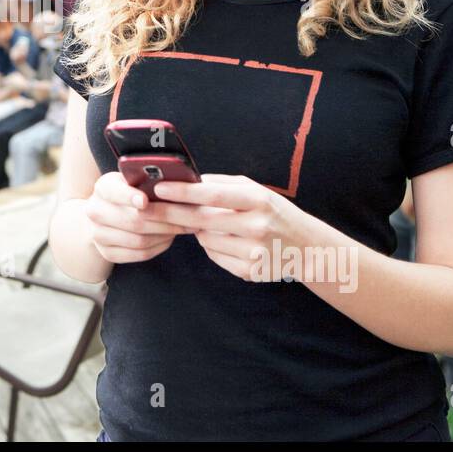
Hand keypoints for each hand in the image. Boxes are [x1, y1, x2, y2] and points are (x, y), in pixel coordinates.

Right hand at [82, 172, 192, 264]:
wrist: (104, 214)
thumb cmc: (128, 192)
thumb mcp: (131, 180)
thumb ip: (146, 180)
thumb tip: (176, 182)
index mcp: (102, 188)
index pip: (114, 192)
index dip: (130, 197)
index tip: (145, 201)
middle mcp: (95, 211)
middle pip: (133, 221)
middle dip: (165, 220)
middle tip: (188, 217)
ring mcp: (98, 235)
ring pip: (139, 240)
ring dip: (165, 234)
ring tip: (183, 227)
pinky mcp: (107, 253)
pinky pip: (140, 254)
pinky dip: (159, 246)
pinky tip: (169, 237)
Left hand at [151, 174, 314, 281]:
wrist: (306, 248)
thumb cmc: (275, 212)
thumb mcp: (257, 191)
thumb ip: (224, 184)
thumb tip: (190, 180)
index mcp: (258, 200)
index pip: (214, 195)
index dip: (184, 192)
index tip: (159, 188)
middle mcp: (256, 226)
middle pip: (201, 220)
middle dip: (170, 213)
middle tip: (146, 208)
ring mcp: (253, 252)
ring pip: (205, 239)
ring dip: (199, 230)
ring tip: (217, 224)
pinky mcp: (249, 272)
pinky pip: (214, 256)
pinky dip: (212, 246)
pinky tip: (229, 241)